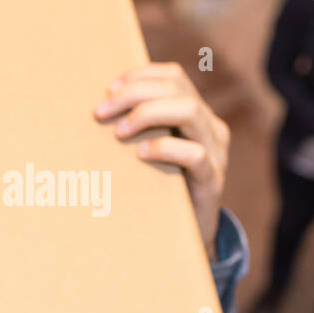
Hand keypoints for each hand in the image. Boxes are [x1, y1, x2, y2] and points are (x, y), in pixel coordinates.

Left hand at [94, 62, 229, 259]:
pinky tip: (140, 154)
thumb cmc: (159, 187)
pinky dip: (164, 148)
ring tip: (119, 132)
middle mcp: (211, 127)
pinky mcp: (212, 181)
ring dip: (147, 114)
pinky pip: (194, 154)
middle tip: (101, 112)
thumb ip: (139, 127)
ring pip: (188, 111)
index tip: (108, 90)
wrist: (187, 237)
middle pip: (176, 88)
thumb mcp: (151, 150)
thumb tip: (97, 107)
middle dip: (134, 93)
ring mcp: (216, 152)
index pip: (173, 75)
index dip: (140, 75)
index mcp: (197, 113)